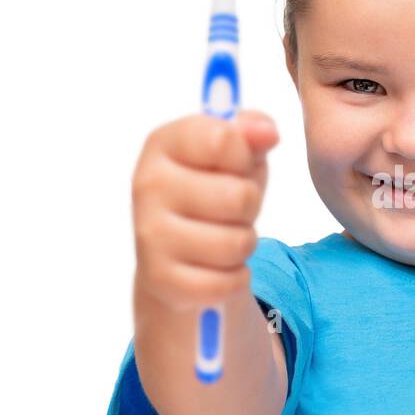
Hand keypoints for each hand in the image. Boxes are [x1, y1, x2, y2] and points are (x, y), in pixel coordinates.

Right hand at [131, 109, 279, 310]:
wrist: (175, 254)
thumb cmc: (213, 191)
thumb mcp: (235, 155)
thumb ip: (252, 132)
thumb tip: (266, 132)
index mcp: (165, 143)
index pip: (224, 140)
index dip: (245, 156)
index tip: (235, 164)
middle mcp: (148, 185)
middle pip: (239, 197)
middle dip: (250, 207)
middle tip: (230, 209)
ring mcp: (150, 235)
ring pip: (238, 243)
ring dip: (244, 244)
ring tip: (223, 237)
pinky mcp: (160, 280)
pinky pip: (228, 282)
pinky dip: (235, 279)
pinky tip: (215, 268)